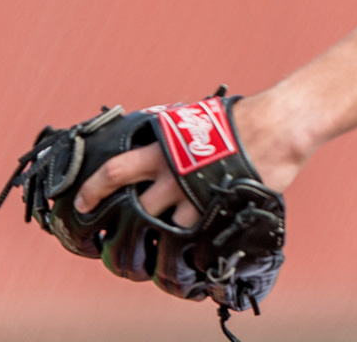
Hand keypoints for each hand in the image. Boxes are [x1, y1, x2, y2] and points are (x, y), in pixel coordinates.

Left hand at [72, 92, 306, 225]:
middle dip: (127, 224)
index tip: (81, 205)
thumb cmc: (239, 119)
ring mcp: (193, 196)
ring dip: (163, 233)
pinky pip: (196, 233)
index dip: (93, 190)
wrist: (275, 128)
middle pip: (137, 209)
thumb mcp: (195, 118)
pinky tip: (196, 238)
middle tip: (120, 236)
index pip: (114, 172)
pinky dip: (193, 237)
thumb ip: (173, 133)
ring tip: (165, 239)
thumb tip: (157, 132)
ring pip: (165, 225)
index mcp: (162, 149)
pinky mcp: (215, 211)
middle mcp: (172, 175)